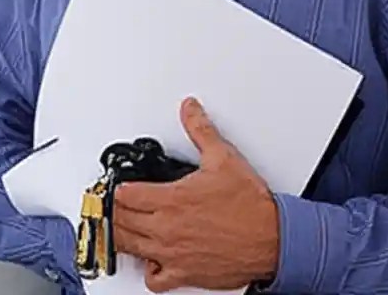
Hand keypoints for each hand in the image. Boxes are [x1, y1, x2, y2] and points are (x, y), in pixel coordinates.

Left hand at [112, 97, 279, 292]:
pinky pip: (153, 278)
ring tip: (125, 227)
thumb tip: (190, 110)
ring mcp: (173, 253)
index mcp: (171, 199)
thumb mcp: (224, 157)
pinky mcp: (184, 273)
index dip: (118, 188)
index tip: (119, 186)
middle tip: (117, 204)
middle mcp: (167, 228)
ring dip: (122, 236)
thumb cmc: (251, 206)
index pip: (124, 195)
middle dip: (114, 210)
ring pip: (129, 247)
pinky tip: (152, 257)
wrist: (273, 239)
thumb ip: (201, 130)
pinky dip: (148, 269)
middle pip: (121, 220)